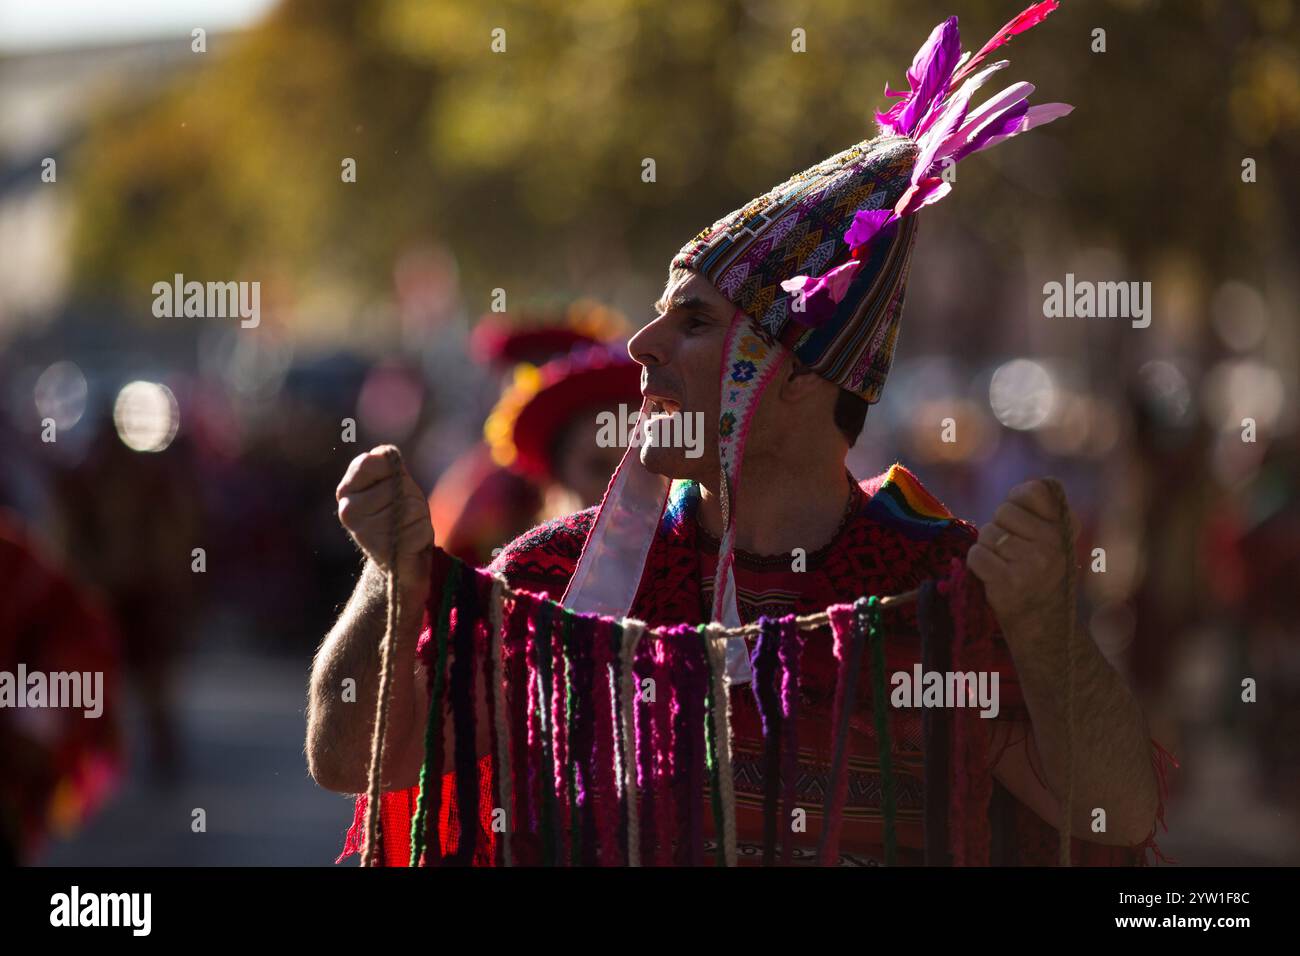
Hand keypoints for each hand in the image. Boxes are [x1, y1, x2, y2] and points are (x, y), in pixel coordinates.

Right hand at [336, 445, 433, 587]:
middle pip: (396, 485)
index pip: (371, 462)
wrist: (400, 558)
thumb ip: (388, 464)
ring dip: (418, 514)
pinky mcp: (385, 552)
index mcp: (346, 491)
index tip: (391, 483)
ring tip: (405, 525)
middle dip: (409, 494)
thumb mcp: (394, 481)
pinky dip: (422, 533)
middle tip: (402, 510)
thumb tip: (386, 454)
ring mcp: (364, 532)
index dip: (391, 470)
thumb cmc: (398, 511)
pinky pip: (418, 529)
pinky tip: (410, 541)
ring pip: (409, 506)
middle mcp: (348, 511)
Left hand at [966, 478, 1077, 639]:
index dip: (1018, 502)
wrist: (1040, 620)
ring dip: (988, 548)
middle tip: (1011, 551)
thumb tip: (1037, 483)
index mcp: (1067, 526)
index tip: (1024, 523)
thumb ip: (1043, 507)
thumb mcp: (1051, 535)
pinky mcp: (1009, 580)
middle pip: (1003, 512)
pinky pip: (977, 555)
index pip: (1033, 491)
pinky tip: (992, 574)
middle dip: (999, 528)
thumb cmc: (1038, 569)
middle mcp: (1054, 543)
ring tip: (1004, 564)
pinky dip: (977, 563)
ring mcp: (1032, 562)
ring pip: (988, 534)